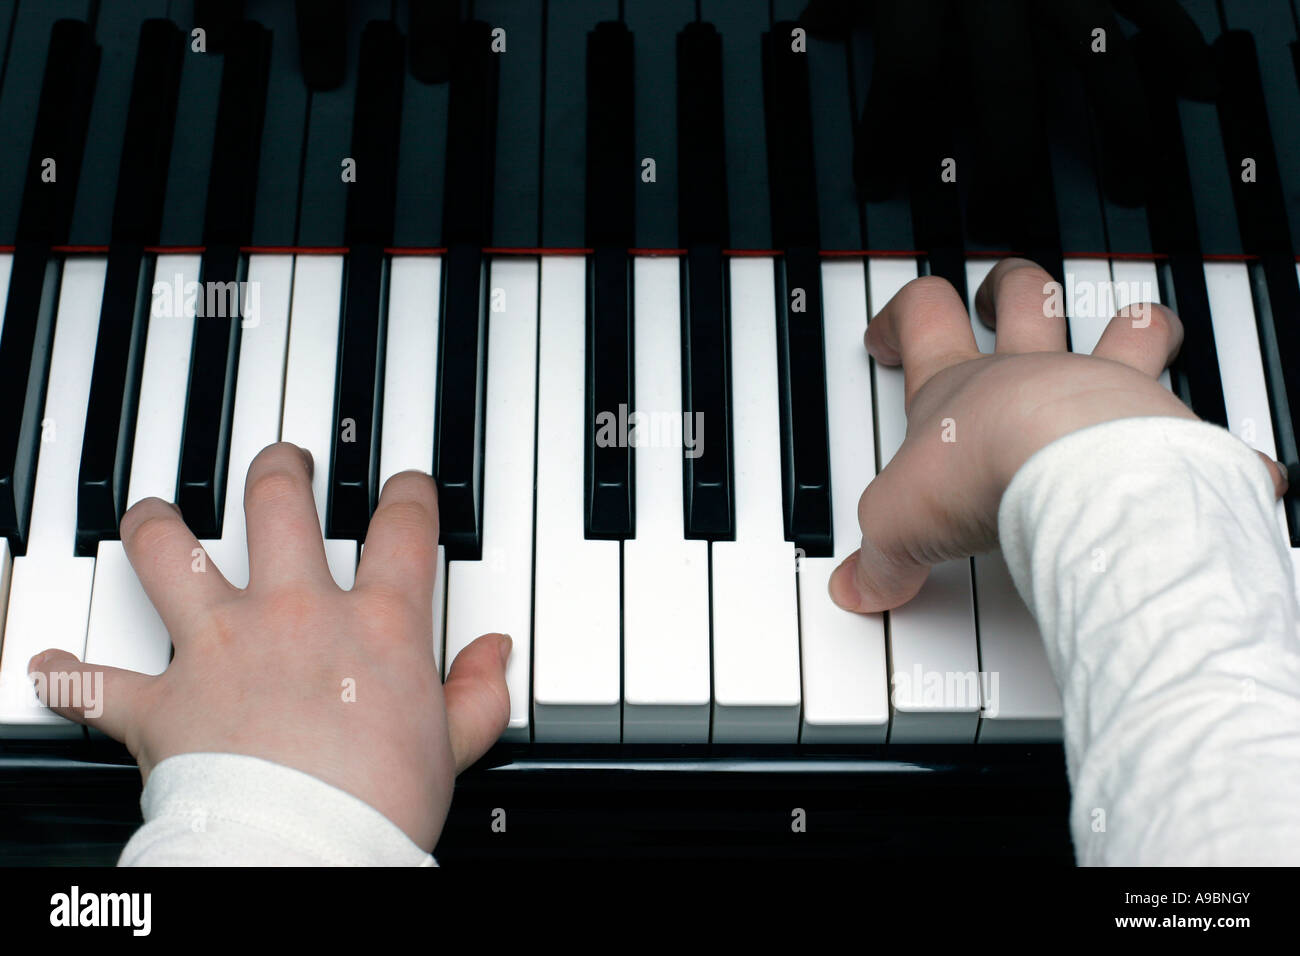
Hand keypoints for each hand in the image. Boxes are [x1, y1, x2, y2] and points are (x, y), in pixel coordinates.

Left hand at [27, 443, 509, 851]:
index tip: (406, 486)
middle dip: (278, 472)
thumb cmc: (375, 807)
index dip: (409, 493)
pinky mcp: (162, 701)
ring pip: (171, 554)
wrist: (301, 854)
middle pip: (278, 505)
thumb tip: (494, 659)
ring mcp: (221, 647)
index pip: (402, 528)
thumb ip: (476, 695)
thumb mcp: (451, 749)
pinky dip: (67, 674)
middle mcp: (295, 614)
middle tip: (281, 466)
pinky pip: (96, 682)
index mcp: (375, 624)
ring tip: (154, 515)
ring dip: (156, 527)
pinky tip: (47, 665)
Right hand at [829, 258, 1289, 612]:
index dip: (902, 316)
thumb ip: (879, 557)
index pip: (923, 316)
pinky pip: (1202, 435)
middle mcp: (1034, 373)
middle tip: (1001, 299)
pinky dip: (1213, 451)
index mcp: (961, 384)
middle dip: (1008, 288)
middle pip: (1022, 295)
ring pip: (1126, 324)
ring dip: (1131, 325)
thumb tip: (859, 587)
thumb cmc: (982, 472)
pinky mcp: (1160, 427)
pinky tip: (1224, 470)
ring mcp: (1103, 388)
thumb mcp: (897, 524)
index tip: (891, 333)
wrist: (1068, 473)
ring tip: (1137, 332)